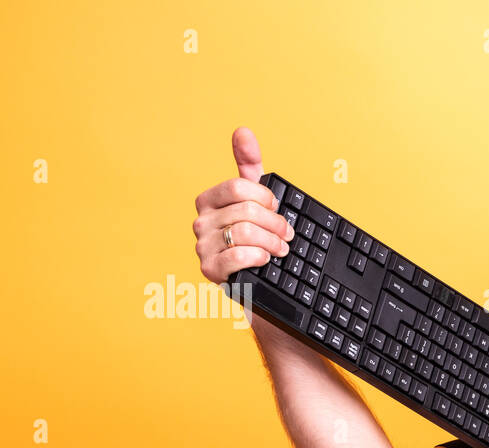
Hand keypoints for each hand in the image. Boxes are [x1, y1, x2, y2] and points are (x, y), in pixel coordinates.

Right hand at [192, 127, 293, 284]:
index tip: (277, 208)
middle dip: (275, 223)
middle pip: (246, 211)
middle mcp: (201, 221)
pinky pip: (236, 256)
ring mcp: (202, 246)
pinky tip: (265, 259)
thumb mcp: (255, 198)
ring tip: (280, 248)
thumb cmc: (254, 234)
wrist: (256, 275)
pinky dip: (258, 257)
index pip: (237, 187)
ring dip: (271, 242)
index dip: (266, 198)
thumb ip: (248, 165)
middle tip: (287, 234)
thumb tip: (242, 131)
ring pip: (244, 233)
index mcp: (209, 200)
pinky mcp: (209, 269)